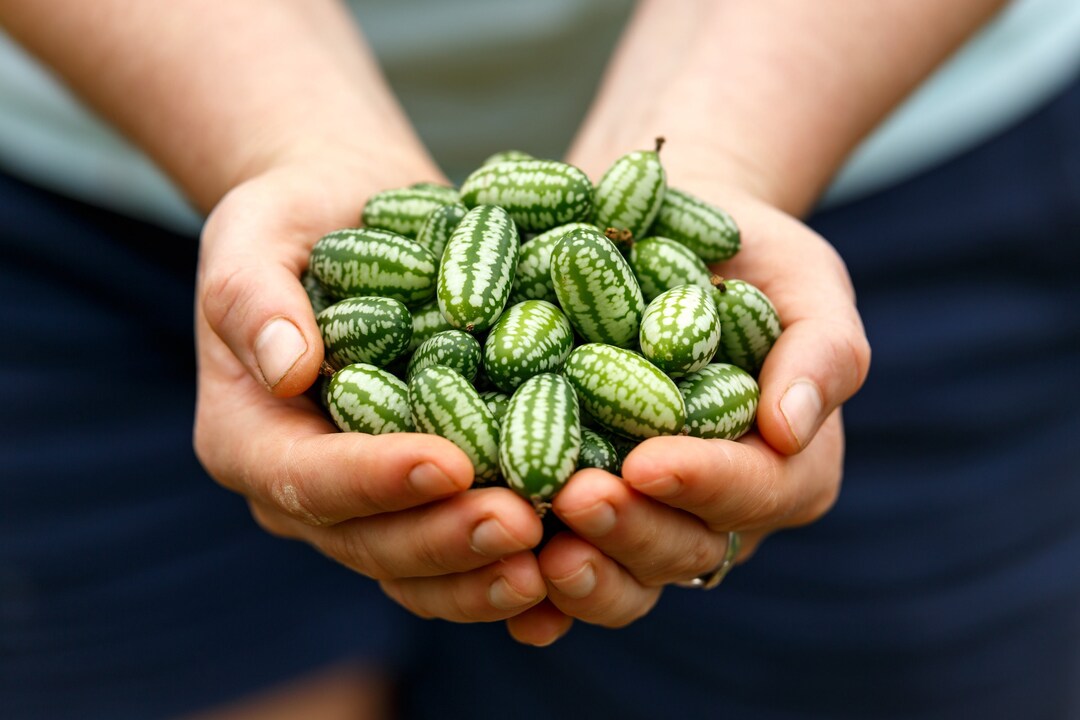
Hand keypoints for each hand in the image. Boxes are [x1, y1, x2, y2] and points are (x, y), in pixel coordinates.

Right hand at [193, 154, 547, 622]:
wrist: (347, 220)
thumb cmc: (292, 218)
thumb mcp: (255, 235)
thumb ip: (256, 299)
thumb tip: (289, 368)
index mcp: (249, 437)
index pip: (306, 477)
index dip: (375, 479)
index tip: (450, 463)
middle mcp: (305, 489)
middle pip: (372, 540)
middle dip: (448, 538)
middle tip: (524, 525)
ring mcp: (370, 500)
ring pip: (422, 566)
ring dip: (487, 569)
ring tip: (558, 557)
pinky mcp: (427, 494)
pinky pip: (465, 544)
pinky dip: (514, 559)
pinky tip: (576, 556)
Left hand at [505, 190, 870, 644]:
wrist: (665, 244)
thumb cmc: (749, 259)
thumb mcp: (804, 282)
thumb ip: (821, 351)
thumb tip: (789, 428)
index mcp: (785, 467)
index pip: (755, 490)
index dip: (705, 483)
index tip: (649, 463)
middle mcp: (718, 511)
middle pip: (684, 547)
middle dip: (630, 529)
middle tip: (574, 498)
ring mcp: (649, 520)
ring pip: (625, 576)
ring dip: (582, 573)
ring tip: (530, 546)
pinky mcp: (589, 518)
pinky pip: (566, 571)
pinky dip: (538, 592)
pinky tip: (504, 580)